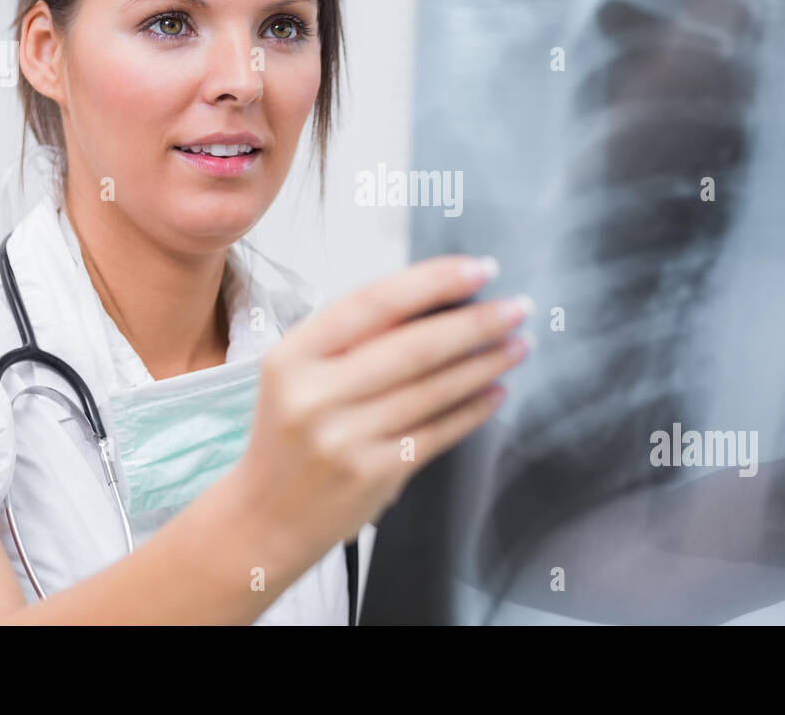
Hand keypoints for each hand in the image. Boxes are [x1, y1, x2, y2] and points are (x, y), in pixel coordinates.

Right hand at [237, 254, 532, 566]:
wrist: (266, 516)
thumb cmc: (291, 432)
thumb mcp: (299, 372)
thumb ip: (354, 337)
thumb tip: (437, 298)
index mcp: (294, 355)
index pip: (374, 302)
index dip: (433, 281)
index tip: (479, 268)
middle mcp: (315, 395)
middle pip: (414, 347)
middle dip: (477, 323)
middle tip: (518, 307)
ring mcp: (346, 438)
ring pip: (434, 389)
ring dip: (485, 364)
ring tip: (517, 345)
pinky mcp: (374, 474)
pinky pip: (438, 432)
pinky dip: (473, 409)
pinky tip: (496, 391)